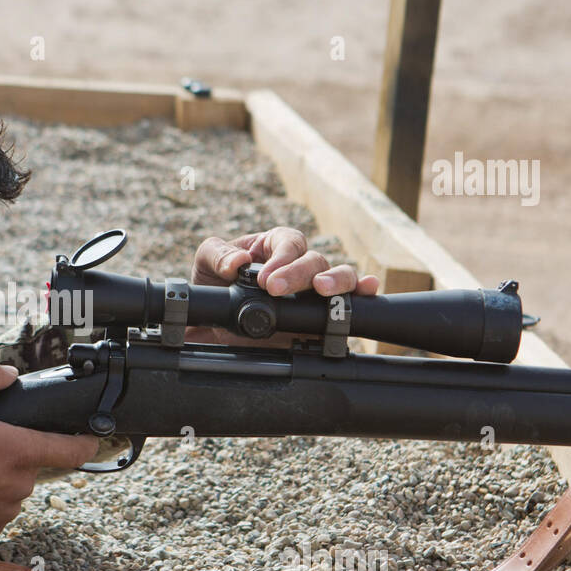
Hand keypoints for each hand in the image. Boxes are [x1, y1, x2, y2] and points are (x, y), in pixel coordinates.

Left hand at [186, 228, 379, 345]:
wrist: (212, 328)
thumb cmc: (213, 286)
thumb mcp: (205, 264)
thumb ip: (217, 255)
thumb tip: (237, 262)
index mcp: (274, 246)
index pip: (289, 242)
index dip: (281, 257)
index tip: (263, 278)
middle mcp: (299, 266)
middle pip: (315, 260)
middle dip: (299, 273)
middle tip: (275, 289)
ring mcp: (312, 292)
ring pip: (339, 277)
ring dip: (335, 280)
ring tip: (322, 290)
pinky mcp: (319, 318)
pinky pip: (347, 303)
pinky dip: (361, 294)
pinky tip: (365, 291)